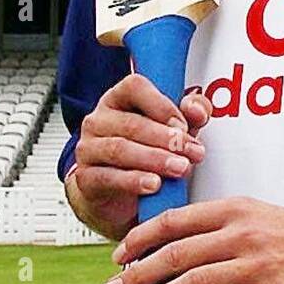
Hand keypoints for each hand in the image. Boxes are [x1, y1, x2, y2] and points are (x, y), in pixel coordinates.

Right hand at [71, 75, 211, 238]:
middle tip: (191, 152)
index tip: (183, 125)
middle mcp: (98, 120)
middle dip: (166, 139)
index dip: (161, 104)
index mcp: (118, 98)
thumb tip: (197, 110)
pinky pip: (108, 177)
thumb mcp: (174, 130)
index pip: (134, 86)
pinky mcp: (86, 178)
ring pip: (120, 149)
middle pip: (131, 123)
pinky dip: (134, 181)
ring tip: (179, 169)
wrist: (122, 197)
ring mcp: (88, 149)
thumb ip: (191, 115)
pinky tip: (154, 184)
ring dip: (154, 159)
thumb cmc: (148, 153)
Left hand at [103, 197, 283, 283]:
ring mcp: (258, 266)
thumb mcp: (256, 214)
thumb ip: (218, 224)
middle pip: (177, 253)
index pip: (176, 221)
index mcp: (234, 210)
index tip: (119, 255)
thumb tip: (173, 241)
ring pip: (195, 283)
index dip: (141, 239)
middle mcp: (242, 234)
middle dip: (138, 274)